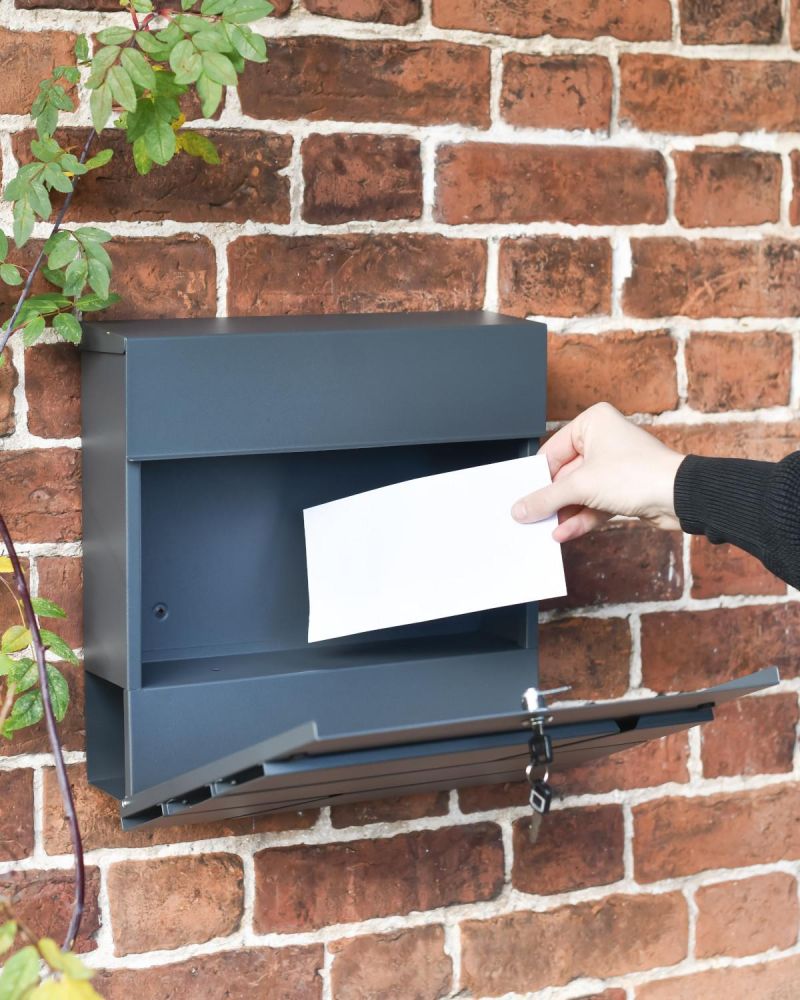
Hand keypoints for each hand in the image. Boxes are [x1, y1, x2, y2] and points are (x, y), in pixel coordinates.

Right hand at [511, 402, 684, 542]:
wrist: (680, 497)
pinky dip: (580, 518)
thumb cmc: (640, 473)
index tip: (522, 496)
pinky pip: (594, 504)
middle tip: (530, 516)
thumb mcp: (581, 486)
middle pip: (565, 475)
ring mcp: (614, 466)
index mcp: (593, 423)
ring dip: (564, 512)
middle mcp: (604, 440)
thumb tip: (521, 508)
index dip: (537, 477)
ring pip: (579, 492)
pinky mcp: (623, 489)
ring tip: (545, 528)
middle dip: (551, 500)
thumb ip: (546, 498)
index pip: (553, 451)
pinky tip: (564, 533)